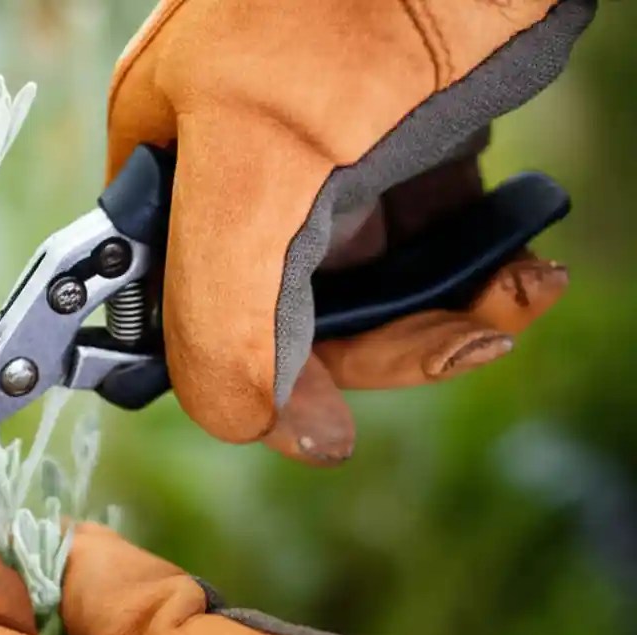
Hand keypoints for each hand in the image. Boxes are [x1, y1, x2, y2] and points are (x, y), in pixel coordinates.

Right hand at [107, 0, 594, 463]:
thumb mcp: (264, 154)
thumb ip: (220, 298)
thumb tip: (229, 417)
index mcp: (168, 160)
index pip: (185, 311)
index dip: (252, 376)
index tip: (322, 425)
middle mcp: (237, 169)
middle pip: (288, 314)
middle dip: (378, 349)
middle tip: (456, 345)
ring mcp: (326, 162)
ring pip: (368, 291)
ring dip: (444, 317)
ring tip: (510, 302)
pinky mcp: (409, 149)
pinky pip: (430, 247)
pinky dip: (478, 272)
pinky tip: (525, 264)